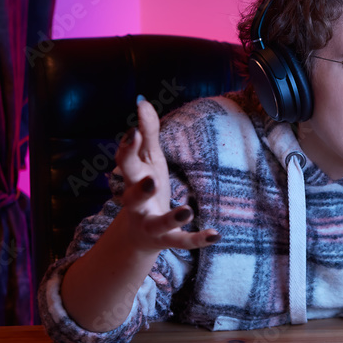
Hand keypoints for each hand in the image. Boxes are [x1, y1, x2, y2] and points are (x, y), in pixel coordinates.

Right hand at [113, 97, 219, 252]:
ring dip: (171, 218)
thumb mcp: (148, 160)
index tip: (133, 132)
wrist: (138, 235)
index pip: (126, 163)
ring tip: (187, 211)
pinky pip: (181, 241)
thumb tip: (142, 100)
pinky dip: (198, 239)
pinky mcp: (166, 240)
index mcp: (133, 179)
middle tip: (152, 179)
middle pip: (132, 197)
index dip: (127, 149)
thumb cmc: (145, 187)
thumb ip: (147, 132)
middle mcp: (136, 204)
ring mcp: (151, 224)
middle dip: (140, 189)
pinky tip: (217, 234)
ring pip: (158, 224)